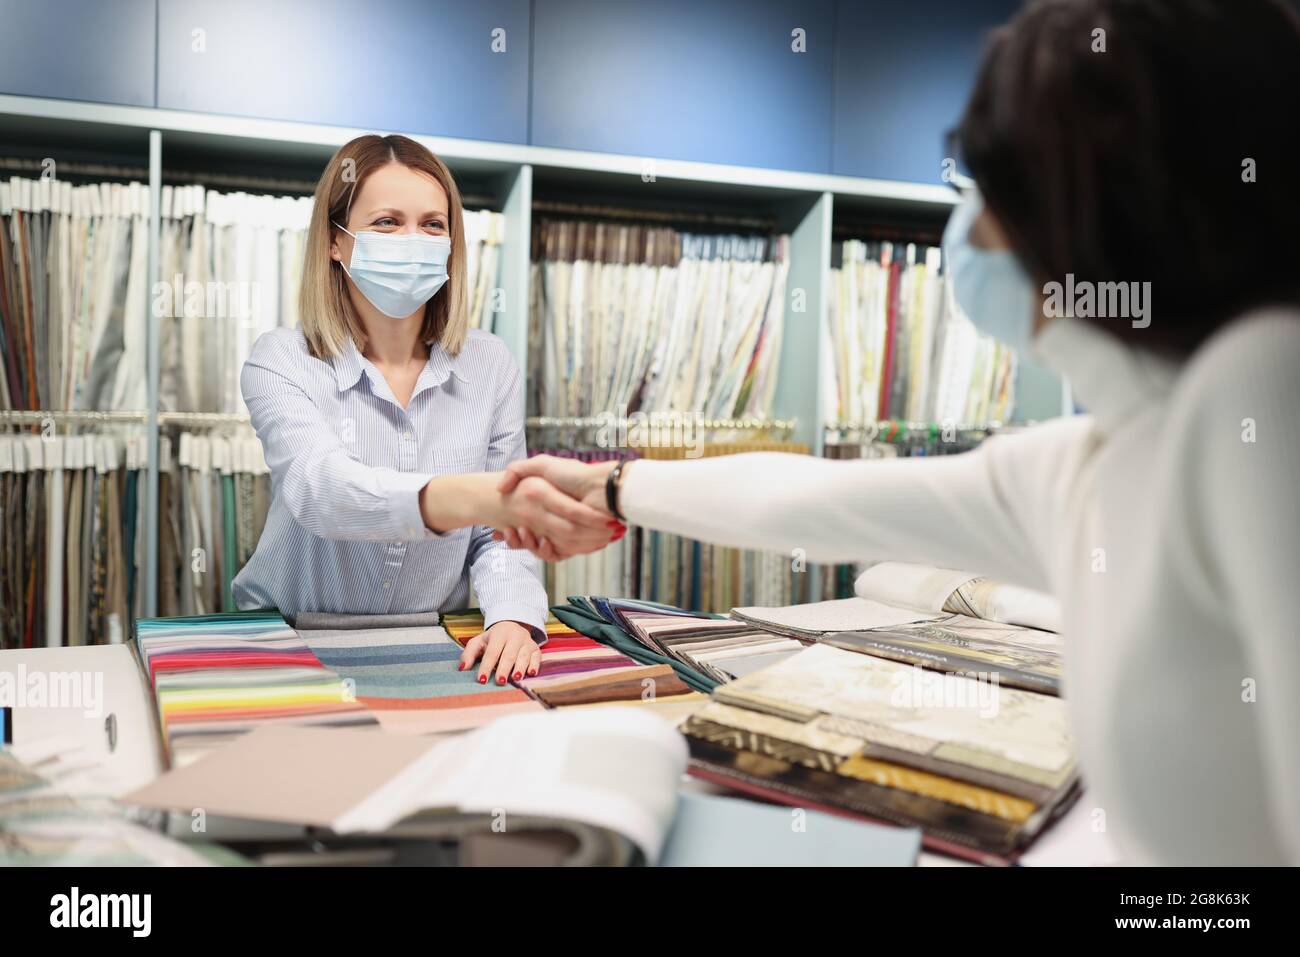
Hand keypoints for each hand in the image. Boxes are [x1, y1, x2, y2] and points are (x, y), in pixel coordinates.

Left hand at [459, 620, 539, 685]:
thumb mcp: (478, 642)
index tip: (481, 680)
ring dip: (520, 668)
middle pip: (509, 655)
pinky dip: (535, 665)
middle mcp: (514, 637)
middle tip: (500, 681)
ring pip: (524, 656)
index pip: (492, 652)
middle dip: (504, 668)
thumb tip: (462, 669)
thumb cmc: (493, 639)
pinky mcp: (536, 649)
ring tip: (515, 678)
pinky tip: (531, 673)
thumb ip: (468, 654)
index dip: (486, 666)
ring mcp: (526, 642)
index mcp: (499, 634)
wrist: (512, 625)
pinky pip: (537, 657)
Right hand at [494, 456, 620, 555]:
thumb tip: (500, 488)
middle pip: (529, 536)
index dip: (509, 526)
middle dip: (515, 537)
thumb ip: (518, 470)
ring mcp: (564, 532)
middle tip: (502, 532)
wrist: (603, 488)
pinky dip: (545, 552)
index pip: (522, 519)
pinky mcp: (574, 543)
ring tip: (518, 533)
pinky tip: (540, 542)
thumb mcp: (542, 465)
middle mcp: (555, 519)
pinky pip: (555, 554)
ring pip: (539, 547)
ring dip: (526, 544)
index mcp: (548, 502)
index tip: (499, 528)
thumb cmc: (575, 474)